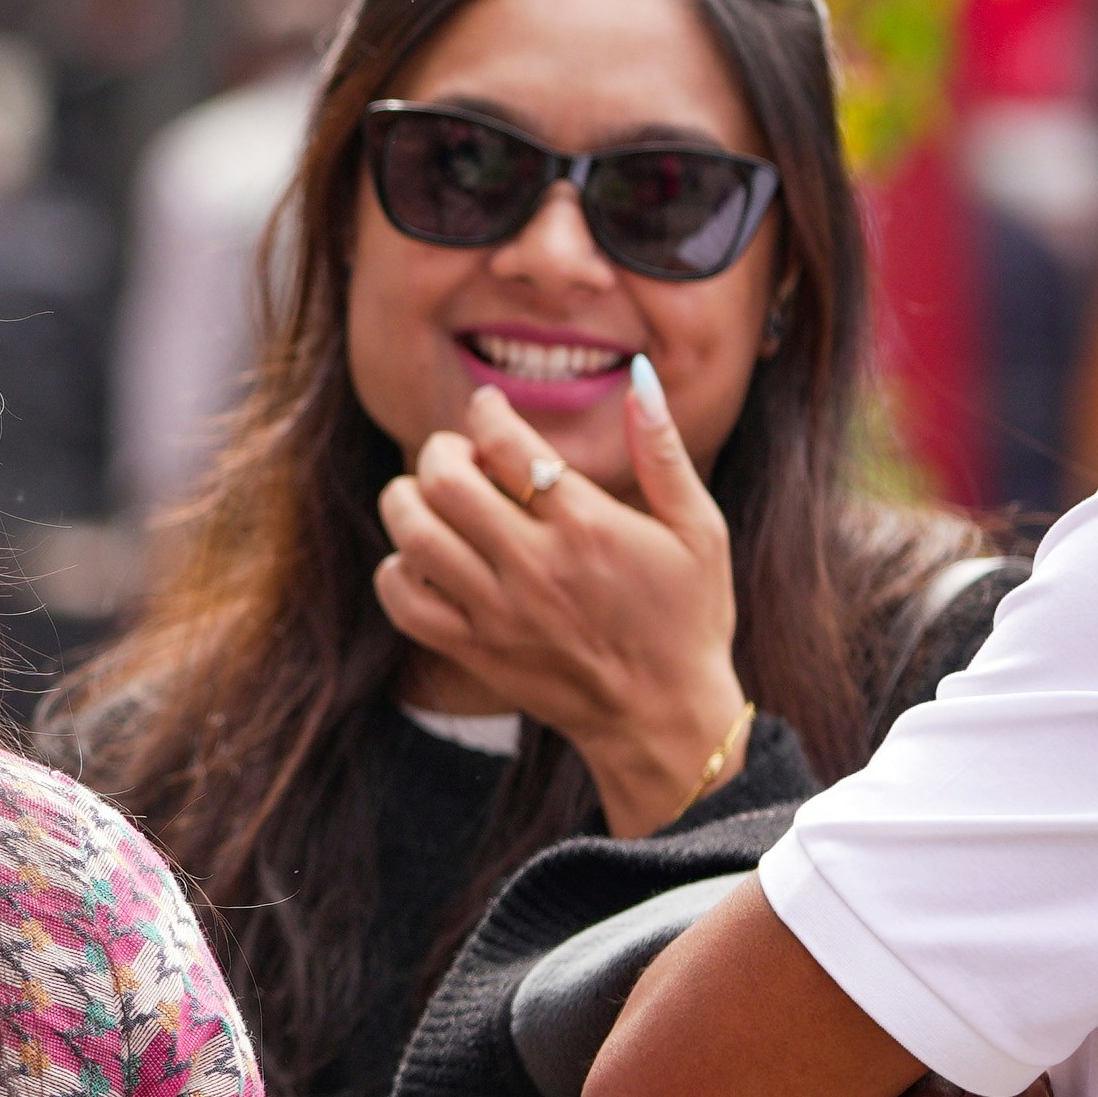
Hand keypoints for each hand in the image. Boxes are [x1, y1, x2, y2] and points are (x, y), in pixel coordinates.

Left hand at [373, 359, 750, 831]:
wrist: (665, 719)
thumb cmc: (689, 618)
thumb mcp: (700, 530)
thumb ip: (664, 452)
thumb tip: (641, 377)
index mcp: (587, 526)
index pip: (503, 443)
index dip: (486, 411)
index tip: (490, 410)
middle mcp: (533, 566)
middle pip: (443, 481)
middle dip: (440, 450)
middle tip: (459, 455)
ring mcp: (496, 612)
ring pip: (413, 534)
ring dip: (409, 500)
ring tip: (433, 499)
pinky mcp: (474, 650)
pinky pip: (403, 600)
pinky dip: (398, 569)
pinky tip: (426, 558)